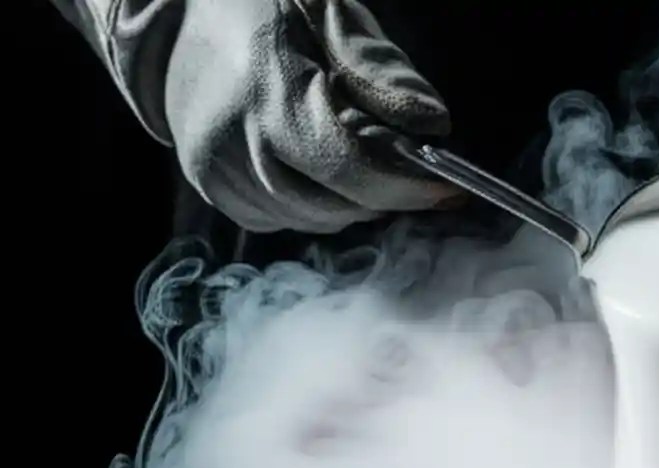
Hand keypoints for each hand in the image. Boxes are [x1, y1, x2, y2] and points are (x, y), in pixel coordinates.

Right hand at [55, 0, 457, 232]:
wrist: (173, 7)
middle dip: (385, 195)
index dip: (404, 186)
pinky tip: (326, 169)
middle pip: (332, 203)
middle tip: (415, 171)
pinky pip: (280, 218)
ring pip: (310, 219)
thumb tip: (434, 125)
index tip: (448, 187)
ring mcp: (215, 170)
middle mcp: (232, 140)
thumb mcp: (326, 9)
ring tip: (369, 160)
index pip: (347, 166)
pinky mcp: (210, 186)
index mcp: (266, 90)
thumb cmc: (264, 2)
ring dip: (353, 202)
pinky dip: (317, 206)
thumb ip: (379, 68)